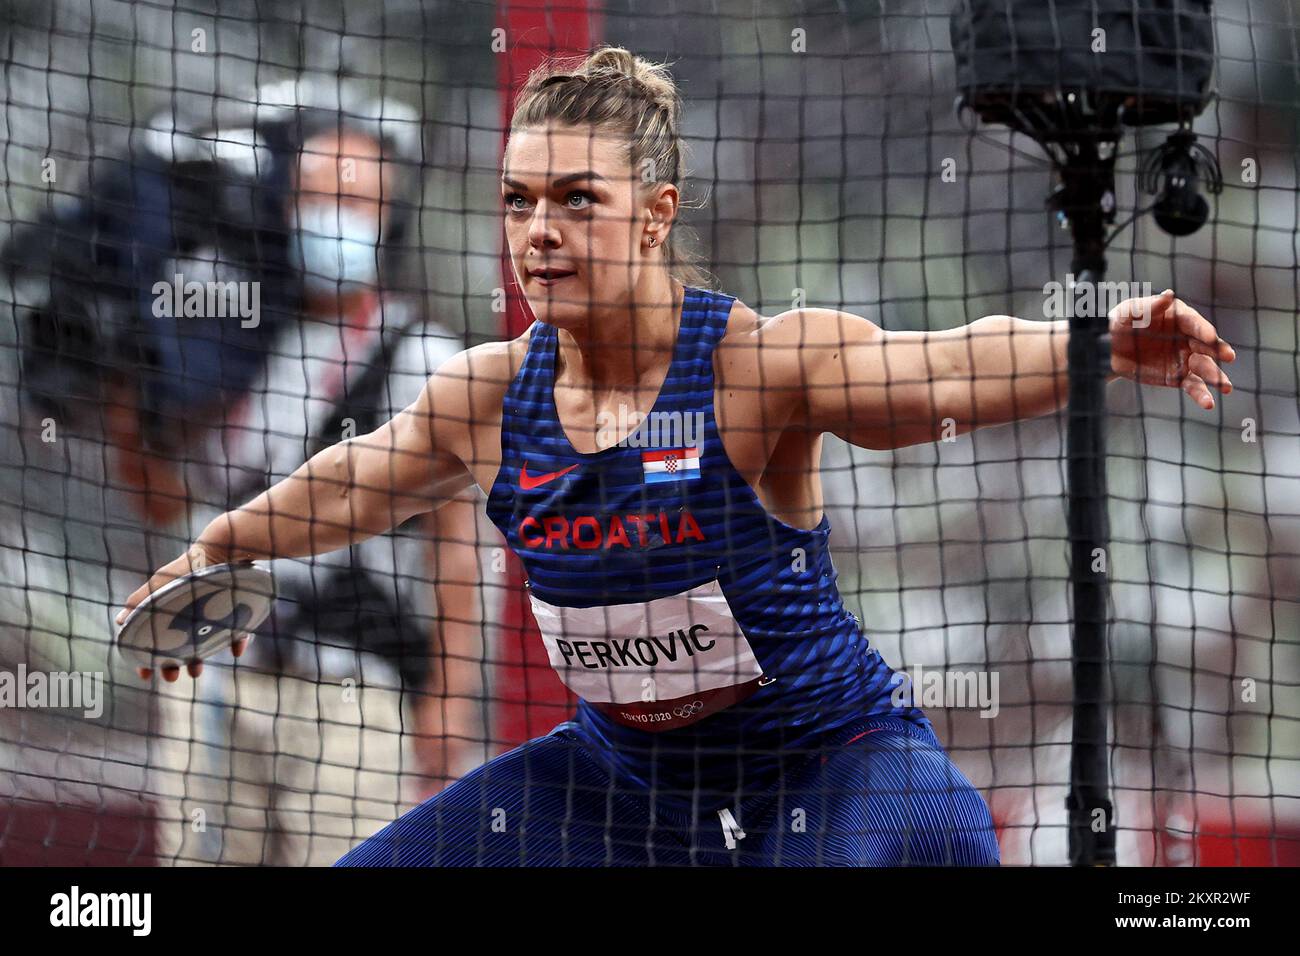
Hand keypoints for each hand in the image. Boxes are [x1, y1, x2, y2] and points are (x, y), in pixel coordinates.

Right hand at [115, 543, 252, 681]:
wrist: (223, 548)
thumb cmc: (187, 568)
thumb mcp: (160, 585)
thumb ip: (140, 601)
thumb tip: (119, 621)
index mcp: (170, 608)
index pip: (155, 639)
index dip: (147, 658)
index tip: (145, 675)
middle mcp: (191, 612)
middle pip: (179, 645)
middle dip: (172, 664)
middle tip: (171, 678)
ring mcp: (214, 611)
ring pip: (205, 642)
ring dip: (198, 659)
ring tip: (196, 671)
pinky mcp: (238, 608)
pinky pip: (239, 631)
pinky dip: (237, 641)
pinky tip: (236, 650)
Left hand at [1109, 289, 1235, 409]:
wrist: (1107, 350)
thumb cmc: (1120, 324)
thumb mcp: (1128, 313)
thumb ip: (1148, 307)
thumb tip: (1169, 295)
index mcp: (1180, 317)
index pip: (1194, 323)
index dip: (1203, 329)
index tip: (1210, 336)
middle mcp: (1188, 338)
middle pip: (1206, 345)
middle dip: (1218, 351)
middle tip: (1228, 356)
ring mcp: (1185, 359)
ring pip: (1204, 368)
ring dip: (1216, 377)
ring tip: (1226, 387)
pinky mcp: (1178, 377)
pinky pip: (1193, 386)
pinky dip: (1201, 395)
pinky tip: (1209, 403)